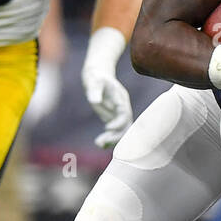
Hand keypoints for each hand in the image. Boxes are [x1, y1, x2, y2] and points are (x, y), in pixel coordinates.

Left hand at [82, 27, 132, 148]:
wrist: (97, 76)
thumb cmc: (96, 76)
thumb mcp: (94, 80)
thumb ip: (95, 90)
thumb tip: (94, 101)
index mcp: (121, 100)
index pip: (125, 115)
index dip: (118, 123)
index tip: (107, 127)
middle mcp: (122, 109)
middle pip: (125, 127)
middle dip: (115, 136)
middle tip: (102, 142)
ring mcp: (117, 115)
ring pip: (121, 132)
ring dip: (112, 140)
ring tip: (99, 144)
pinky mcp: (111, 119)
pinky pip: (114, 132)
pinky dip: (108, 139)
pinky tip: (99, 144)